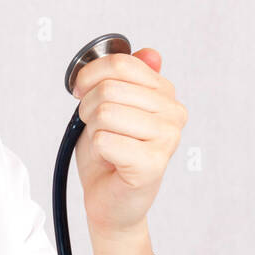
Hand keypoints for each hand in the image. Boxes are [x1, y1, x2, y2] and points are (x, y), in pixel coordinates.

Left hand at [71, 49, 187, 233]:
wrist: (109, 201)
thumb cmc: (108, 153)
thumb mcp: (111, 105)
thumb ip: (125, 77)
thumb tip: (150, 53)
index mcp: (165, 93)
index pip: (122, 63)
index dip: (90, 76)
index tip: (81, 91)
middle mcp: (173, 113)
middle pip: (109, 88)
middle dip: (88, 107)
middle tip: (94, 127)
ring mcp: (167, 138)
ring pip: (105, 112)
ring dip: (93, 130)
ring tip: (105, 144)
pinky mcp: (153, 163)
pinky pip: (105, 140)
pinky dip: (97, 150)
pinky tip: (111, 161)